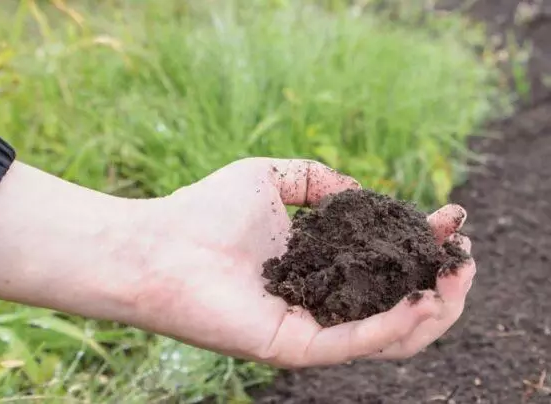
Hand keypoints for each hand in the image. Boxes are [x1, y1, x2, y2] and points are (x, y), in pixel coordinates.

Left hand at [0, 159, 473, 368]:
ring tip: (452, 278)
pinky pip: (358, 345)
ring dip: (433, 310)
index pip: (385, 265)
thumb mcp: (272, 177)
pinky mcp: (296, 346)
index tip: (451, 220)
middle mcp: (320, 300)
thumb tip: (360, 191)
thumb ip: (317, 179)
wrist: (160, 245)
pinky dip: (395, 327)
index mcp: (318, 265)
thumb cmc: (205, 210)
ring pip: (390, 337)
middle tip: (463, 256)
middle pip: (397, 307)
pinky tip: (419, 298)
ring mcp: (311, 327)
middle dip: (440, 283)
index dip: (423, 244)